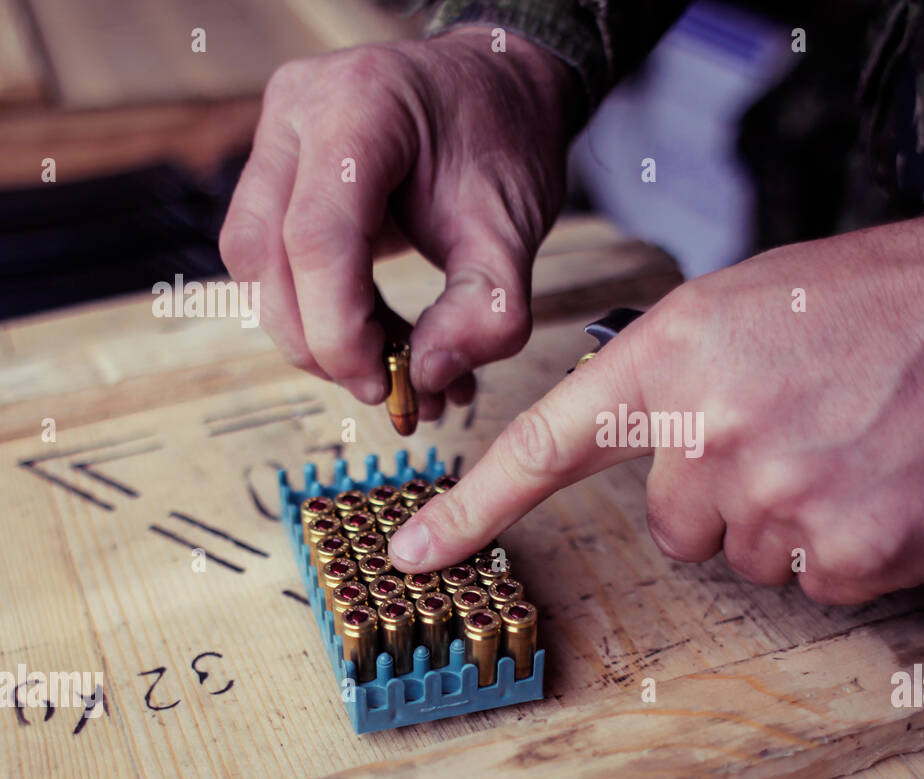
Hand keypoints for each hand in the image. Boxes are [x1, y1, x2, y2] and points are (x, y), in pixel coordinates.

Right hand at [219, 27, 581, 418]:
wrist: (497, 89)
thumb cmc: (505, 142)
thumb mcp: (515, 228)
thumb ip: (485, 310)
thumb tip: (425, 377)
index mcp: (360, 106)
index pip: (316, 236)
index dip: (338, 327)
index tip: (382, 383)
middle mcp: (300, 110)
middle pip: (265, 253)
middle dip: (317, 340)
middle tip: (383, 390)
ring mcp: (277, 134)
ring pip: (254, 261)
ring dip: (311, 332)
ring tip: (388, 368)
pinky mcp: (275, 166)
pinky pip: (270, 255)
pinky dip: (316, 310)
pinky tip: (376, 340)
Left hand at [389, 176, 923, 603]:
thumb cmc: (886, 298)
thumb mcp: (750, 303)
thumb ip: (683, 377)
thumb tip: (659, 452)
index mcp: (675, 358)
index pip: (549, 445)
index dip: (479, 505)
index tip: (423, 550)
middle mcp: (713, 434)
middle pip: (674, 525)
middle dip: (724, 496)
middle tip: (795, 439)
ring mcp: (781, 499)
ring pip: (747, 556)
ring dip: (792, 520)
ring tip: (853, 451)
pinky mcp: (850, 555)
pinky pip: (816, 582)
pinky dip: (848, 550)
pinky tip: (884, 488)